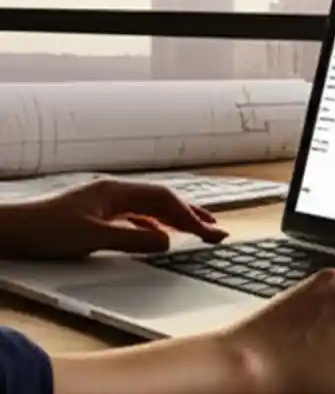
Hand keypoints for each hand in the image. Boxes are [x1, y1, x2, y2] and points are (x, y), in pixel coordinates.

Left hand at [0, 178, 227, 257]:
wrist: (12, 231)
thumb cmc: (46, 231)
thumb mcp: (93, 238)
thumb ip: (134, 240)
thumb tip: (167, 243)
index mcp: (116, 191)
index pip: (165, 199)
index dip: (191, 216)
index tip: (211, 232)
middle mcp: (114, 192)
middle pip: (162, 200)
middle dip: (191, 214)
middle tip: (216, 230)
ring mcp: (106, 203)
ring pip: (151, 209)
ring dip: (176, 219)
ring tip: (198, 230)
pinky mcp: (97, 216)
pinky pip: (136, 217)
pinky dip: (154, 226)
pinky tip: (160, 237)